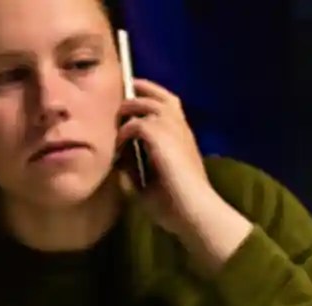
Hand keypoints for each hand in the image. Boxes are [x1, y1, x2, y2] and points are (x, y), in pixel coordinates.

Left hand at [116, 79, 251, 272]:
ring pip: (147, 103)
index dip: (153, 97)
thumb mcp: (150, 181)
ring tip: (117, 118)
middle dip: (141, 90)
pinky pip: (136, 124)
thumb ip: (136, 166)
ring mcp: (173, 129)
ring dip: (130, 108)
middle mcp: (180, 128)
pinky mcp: (162, 137)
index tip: (134, 97)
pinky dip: (125, 132)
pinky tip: (119, 147)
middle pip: (161, 95)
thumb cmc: (176, 203)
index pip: (170, 105)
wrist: (194, 210)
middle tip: (123, 93)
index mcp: (183, 137)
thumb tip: (119, 157)